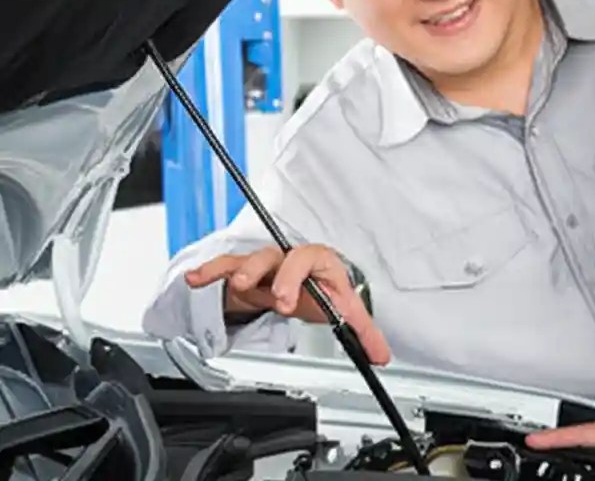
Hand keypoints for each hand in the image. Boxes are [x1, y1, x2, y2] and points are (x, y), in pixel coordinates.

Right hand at [184, 245, 390, 364]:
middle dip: (275, 276)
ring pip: (250, 260)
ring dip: (241, 271)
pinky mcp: (242, 271)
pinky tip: (196, 278)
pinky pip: (224, 266)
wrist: (296, 280)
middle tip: (276, 299)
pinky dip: (211, 271)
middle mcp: (288, 258)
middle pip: (277, 257)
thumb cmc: (317, 289)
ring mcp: (264, 264)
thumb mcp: (341, 307)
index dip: (297, 277)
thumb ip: (362, 332)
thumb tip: (380, 355)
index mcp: (317, 262)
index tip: (288, 301)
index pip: (309, 259)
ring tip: (236, 285)